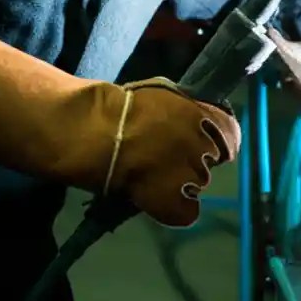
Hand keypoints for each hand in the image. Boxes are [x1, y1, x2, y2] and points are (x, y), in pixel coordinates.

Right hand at [0, 29, 239, 227]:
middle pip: (216, 159)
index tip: (199, 135)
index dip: (214, 134)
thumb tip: (201, 96)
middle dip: (194, 158)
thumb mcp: (146, 89)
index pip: (229, 129)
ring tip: (145, 170)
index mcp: (194, 110)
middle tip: (162, 153)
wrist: (71, 127)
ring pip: (196, 187)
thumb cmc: (104, 101)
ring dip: (176, 182)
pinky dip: (165, 206)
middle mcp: (197, 139)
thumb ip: (176, 99)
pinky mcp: (162, 197)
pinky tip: (143, 192)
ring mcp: (182, 169)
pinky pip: (179, 211)